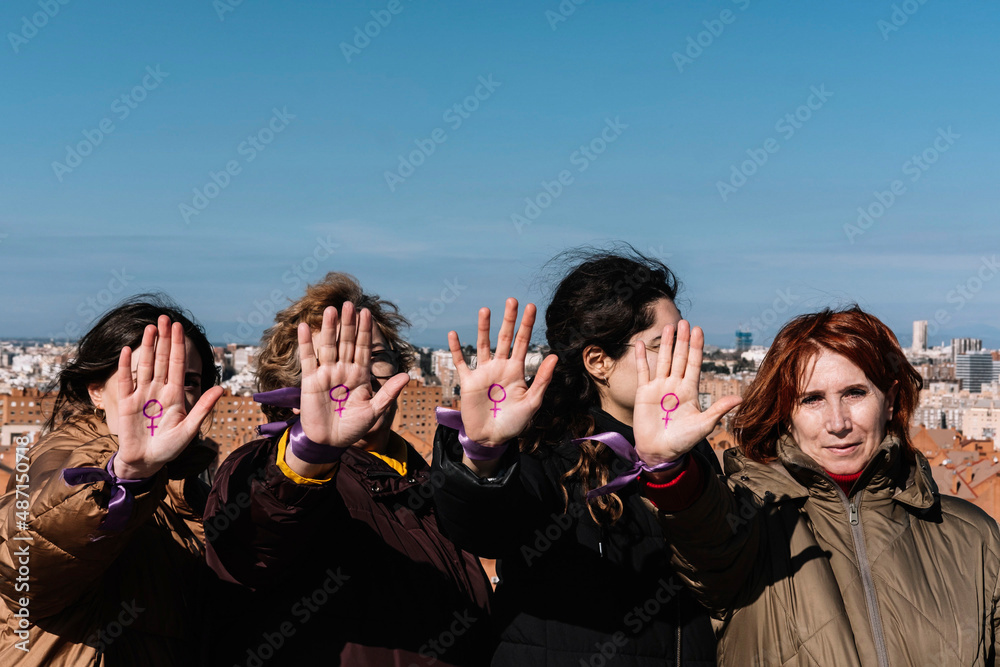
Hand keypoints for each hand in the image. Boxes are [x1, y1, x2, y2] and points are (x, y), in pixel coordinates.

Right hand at [114, 317, 222, 479]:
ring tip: (150, 328)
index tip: (179, 327)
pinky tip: (127, 350)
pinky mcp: (125, 403)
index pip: (178, 364)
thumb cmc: (170, 448)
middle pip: (163, 359)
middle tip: (164, 318)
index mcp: (176, 394)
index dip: (179, 345)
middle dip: (164, 339)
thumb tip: (221, 388)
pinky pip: (126, 381)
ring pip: (146, 365)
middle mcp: (159, 390)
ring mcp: (142, 395)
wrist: (146, 462)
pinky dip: (126, 366)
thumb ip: (203, 408)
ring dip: (148, 347)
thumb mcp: (189, 429)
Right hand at [297, 302, 408, 449]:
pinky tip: (304, 327)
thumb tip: (407, 376)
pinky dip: (306, 344)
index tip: (367, 312)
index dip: (365, 331)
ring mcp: (327, 374)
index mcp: (360, 374)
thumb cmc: (354, 428)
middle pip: (347, 342)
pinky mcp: (310, 381)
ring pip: (328, 346)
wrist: (331, 443)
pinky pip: (308, 359)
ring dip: (329, 328)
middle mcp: (344, 370)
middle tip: (349, 304)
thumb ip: (388, 393)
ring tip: (331, 310)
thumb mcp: (375, 411)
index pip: (364, 348)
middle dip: (348, 324)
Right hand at [449, 298, 556, 449]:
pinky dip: (456, 349)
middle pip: (504, 338)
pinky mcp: (468, 382)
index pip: (523, 343)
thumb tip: (554, 356)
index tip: (531, 306)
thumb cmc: (515, 423)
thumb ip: (542, 380)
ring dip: (483, 328)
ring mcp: (483, 373)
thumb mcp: (532, 402)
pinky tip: (453, 334)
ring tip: (485, 310)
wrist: (492, 439)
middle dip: (508, 320)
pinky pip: (461, 363)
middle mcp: (500, 367)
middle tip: (512, 300)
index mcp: (517, 371)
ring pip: (483, 345)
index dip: (527, 325)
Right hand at [633, 321, 741, 468]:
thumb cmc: (683, 441)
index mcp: (690, 390)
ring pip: (663, 360)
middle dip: (683, 340)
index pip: (695, 363)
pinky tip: (639, 344)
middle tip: (684, 322)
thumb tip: (739, 398)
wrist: (660, 452)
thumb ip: (718, 409)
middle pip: (680, 358)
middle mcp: (675, 385)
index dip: (697, 347)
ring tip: (668, 326)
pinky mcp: (643, 392)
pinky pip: (642, 371)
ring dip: (666, 344)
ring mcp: (659, 387)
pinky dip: (641, 357)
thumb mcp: (704, 425)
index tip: (698, 330)